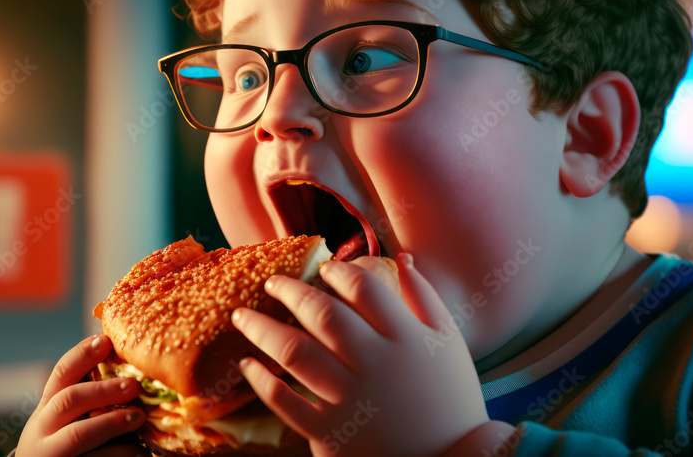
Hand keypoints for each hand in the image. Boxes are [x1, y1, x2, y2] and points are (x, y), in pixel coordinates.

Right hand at [17, 334, 146, 456]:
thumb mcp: (66, 423)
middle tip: (134, 385)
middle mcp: (42, 430)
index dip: (82, 355)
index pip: (61, 374)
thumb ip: (88, 401)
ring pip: (79, 434)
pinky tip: (138, 451)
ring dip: (113, 423)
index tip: (105, 340)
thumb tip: (131, 371)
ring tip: (140, 418)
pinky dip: (119, 454)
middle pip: (69, 400)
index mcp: (47, 410)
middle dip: (103, 390)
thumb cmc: (65, 448)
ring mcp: (50, 454)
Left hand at [231, 253, 505, 456]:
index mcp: (406, 338)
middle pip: (323, 315)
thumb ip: (424, 298)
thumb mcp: (448, 342)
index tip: (324, 268)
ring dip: (263, 330)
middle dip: (291, 292)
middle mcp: (375, 363)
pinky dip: (262, 382)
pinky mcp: (330, 434)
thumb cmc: (449, 397)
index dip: (340, 272)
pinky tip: (247, 365)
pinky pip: (286, 402)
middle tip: (272, 282)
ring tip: (242, 316)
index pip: (364, 290)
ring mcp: (350, 399)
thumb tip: (405, 258)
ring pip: (295, 353)